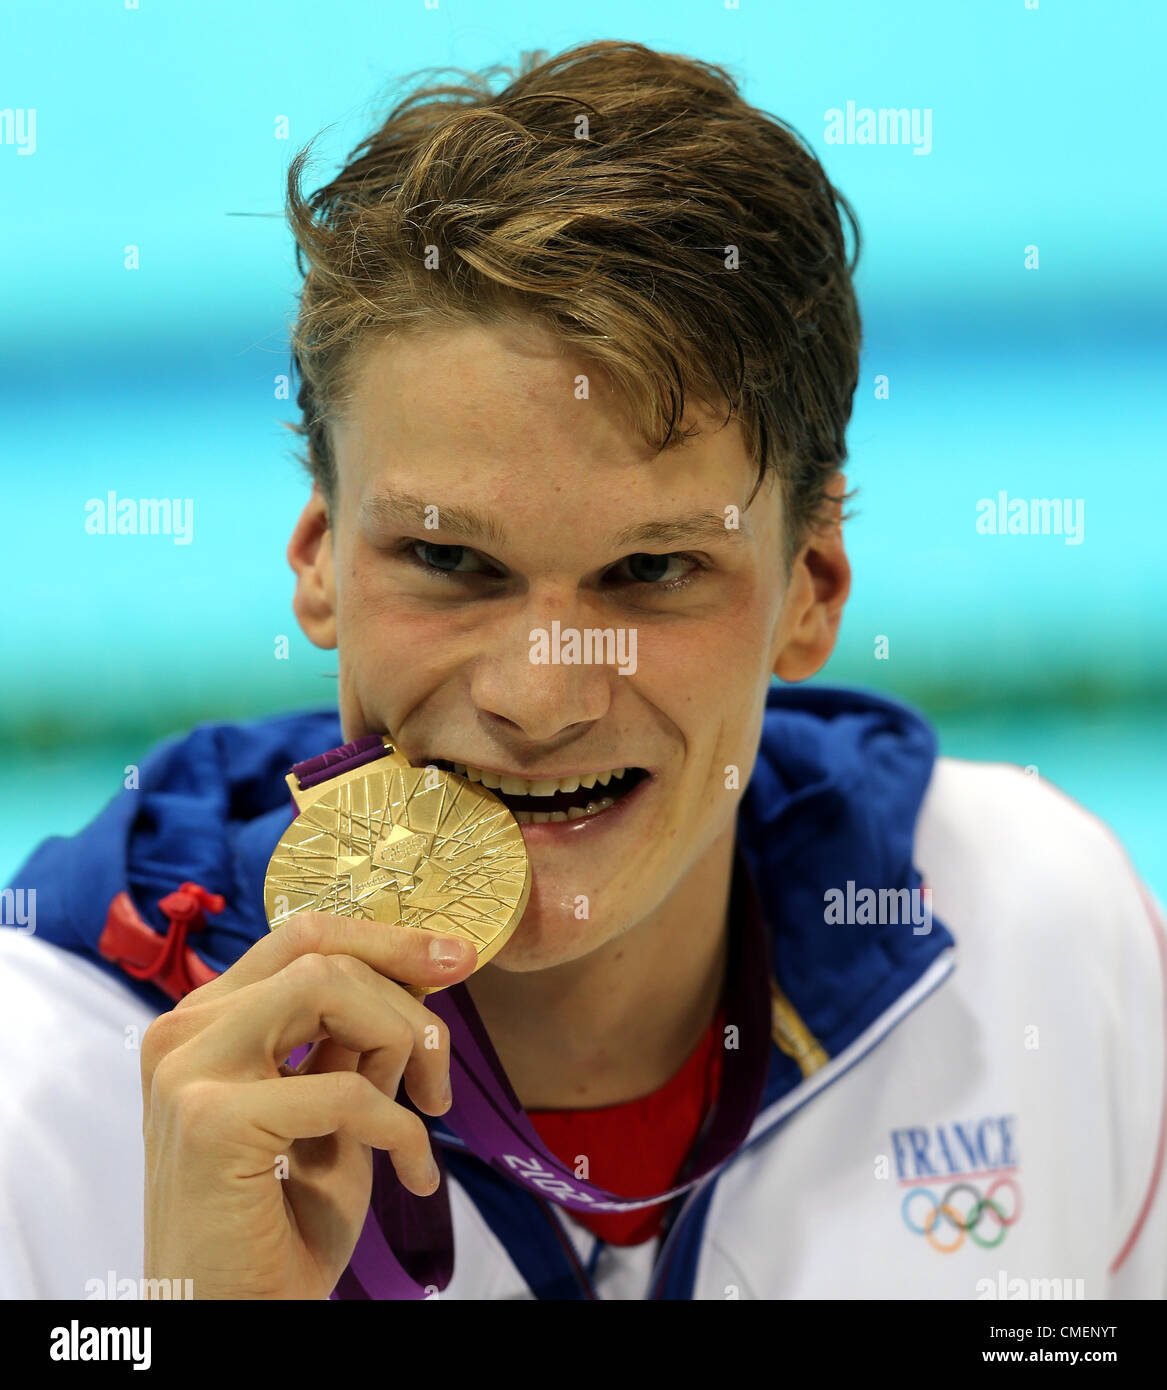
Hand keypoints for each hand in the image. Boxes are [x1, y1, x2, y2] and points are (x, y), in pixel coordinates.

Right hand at [140, 911, 475, 1298]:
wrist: (236, 1317)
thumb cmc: (282, 1223)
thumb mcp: (329, 1111)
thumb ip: (348, 1041)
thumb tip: (418, 973)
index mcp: (206, 1022)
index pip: (300, 937)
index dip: (385, 938)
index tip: (454, 957)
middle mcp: (184, 1033)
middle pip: (321, 954)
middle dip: (406, 997)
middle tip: (442, 1069)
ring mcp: (188, 1071)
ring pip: (329, 988)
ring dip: (401, 1042)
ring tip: (422, 1110)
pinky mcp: (211, 1121)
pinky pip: (346, 1089)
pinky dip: (400, 1129)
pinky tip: (413, 1175)